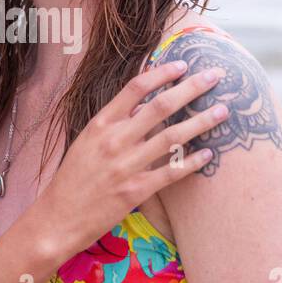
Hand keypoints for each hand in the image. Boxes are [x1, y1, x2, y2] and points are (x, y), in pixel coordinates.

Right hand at [29, 61, 227, 261]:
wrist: (58, 217)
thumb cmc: (73, 178)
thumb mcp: (87, 141)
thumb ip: (113, 123)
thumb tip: (140, 104)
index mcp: (101, 124)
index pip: (136, 88)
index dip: (162, 73)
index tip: (182, 64)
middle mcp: (115, 140)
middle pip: (161, 106)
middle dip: (192, 88)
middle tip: (215, 75)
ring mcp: (127, 165)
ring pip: (173, 137)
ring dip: (202, 121)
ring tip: (223, 111)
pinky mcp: (136, 191)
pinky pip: (172, 172)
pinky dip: (192, 161)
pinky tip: (209, 154)